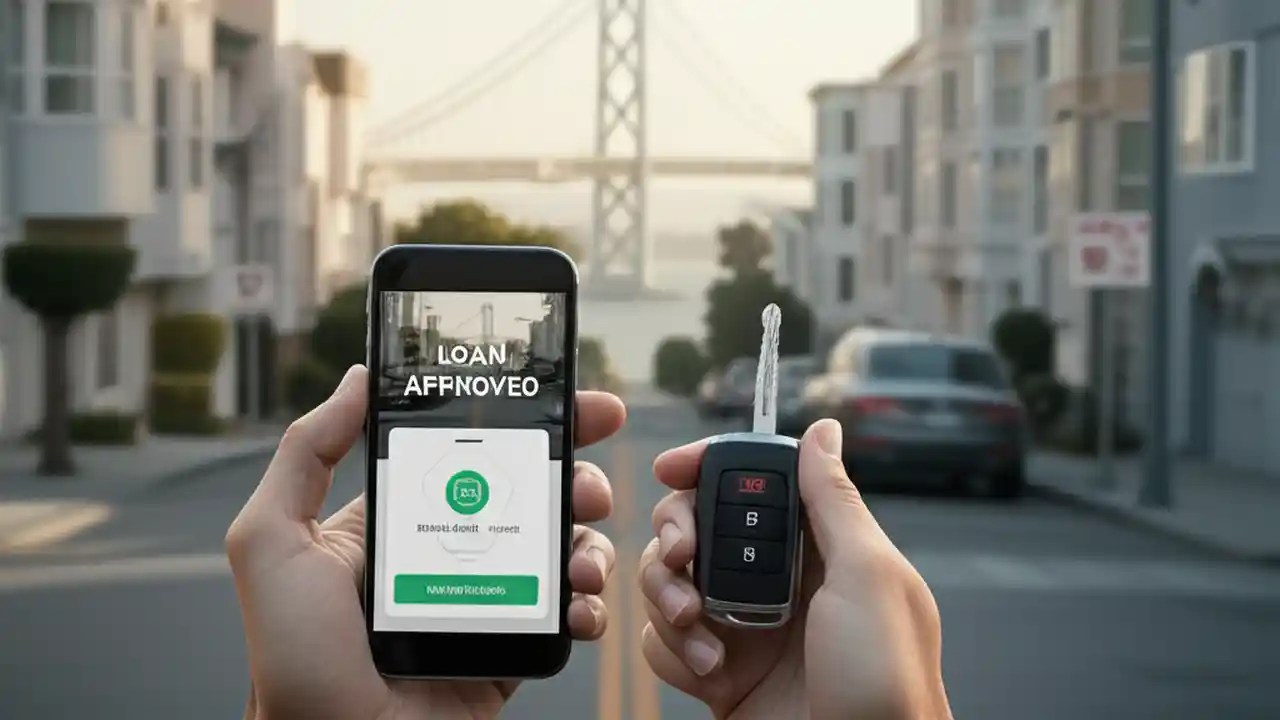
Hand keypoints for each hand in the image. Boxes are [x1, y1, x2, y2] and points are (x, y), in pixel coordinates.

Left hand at [226, 365, 626, 719]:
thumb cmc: (295, 659)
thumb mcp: (272, 541)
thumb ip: (305, 454)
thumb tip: (357, 379)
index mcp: (401, 519)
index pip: (472, 453)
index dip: (528, 422)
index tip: (575, 403)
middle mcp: (450, 551)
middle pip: (532, 494)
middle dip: (576, 477)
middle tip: (590, 486)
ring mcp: (488, 598)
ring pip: (562, 548)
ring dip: (591, 543)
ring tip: (585, 561)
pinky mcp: (514, 648)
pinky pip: (568, 614)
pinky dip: (589, 605)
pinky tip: (581, 608)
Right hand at [638, 419, 951, 718]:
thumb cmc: (888, 684)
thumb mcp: (869, 577)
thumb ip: (834, 501)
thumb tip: (822, 432)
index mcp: (818, 547)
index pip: (753, 484)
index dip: (708, 466)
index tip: (672, 466)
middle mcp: (776, 581)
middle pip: (696, 526)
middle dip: (675, 537)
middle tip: (681, 557)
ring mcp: (742, 626)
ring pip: (669, 581)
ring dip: (670, 601)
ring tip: (699, 633)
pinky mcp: (717, 672)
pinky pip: (663, 641)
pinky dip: (673, 652)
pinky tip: (709, 672)